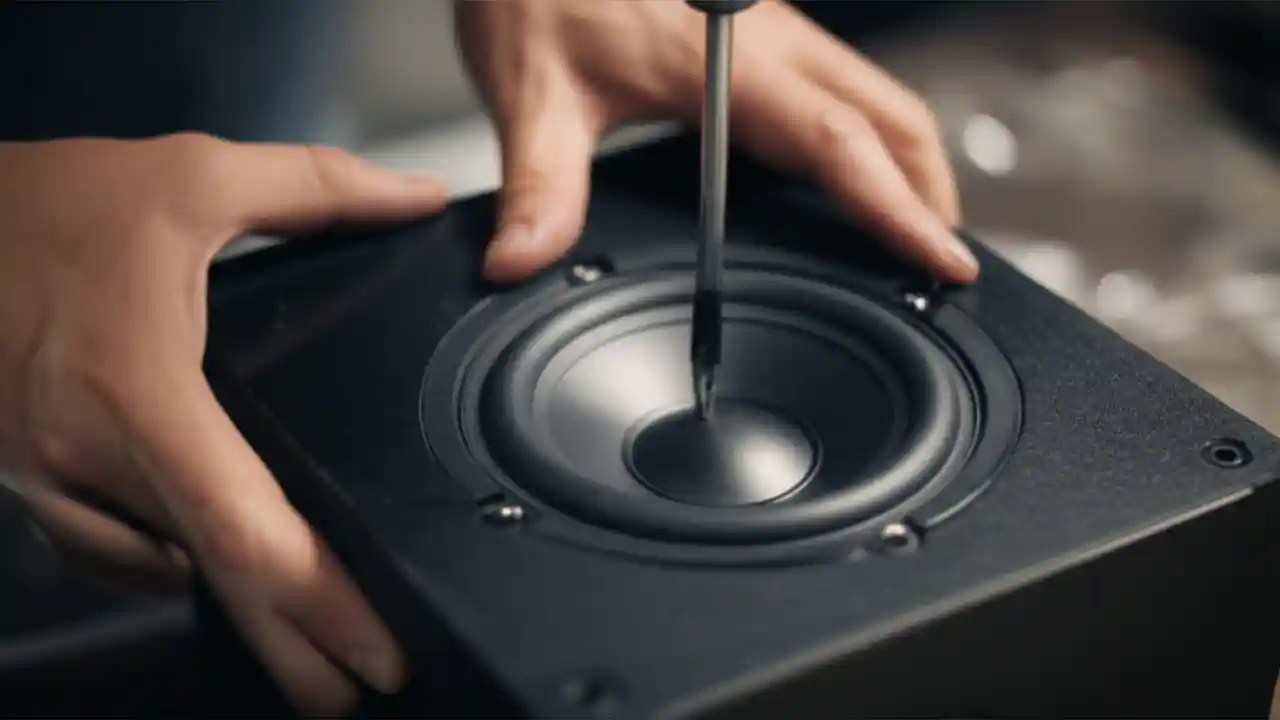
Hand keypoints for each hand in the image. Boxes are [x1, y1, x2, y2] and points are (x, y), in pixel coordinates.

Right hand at [0, 135, 447, 714]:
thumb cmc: (42, 205)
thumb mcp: (191, 176)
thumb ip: (317, 187)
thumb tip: (415, 196)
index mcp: (136, 396)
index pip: (245, 534)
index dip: (320, 609)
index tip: (378, 655)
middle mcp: (85, 461)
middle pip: (213, 582)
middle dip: (295, 652)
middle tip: (361, 691)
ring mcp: (48, 484)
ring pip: (163, 573)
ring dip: (238, 612)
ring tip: (310, 644)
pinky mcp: (32, 483)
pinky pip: (115, 554)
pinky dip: (178, 573)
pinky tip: (215, 578)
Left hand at [456, 0, 976, 283]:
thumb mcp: (534, 91)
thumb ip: (541, 186)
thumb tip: (524, 260)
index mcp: (732, 62)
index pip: (843, 141)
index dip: (899, 207)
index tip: (942, 258)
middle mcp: (770, 44)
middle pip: (893, 116)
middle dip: (928, 192)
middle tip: (938, 263)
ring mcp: (771, 36)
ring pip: (875, 97)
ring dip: (905, 161)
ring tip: (910, 227)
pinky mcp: (759, 35)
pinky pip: (840, 88)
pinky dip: (868, 137)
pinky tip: (844, 172)